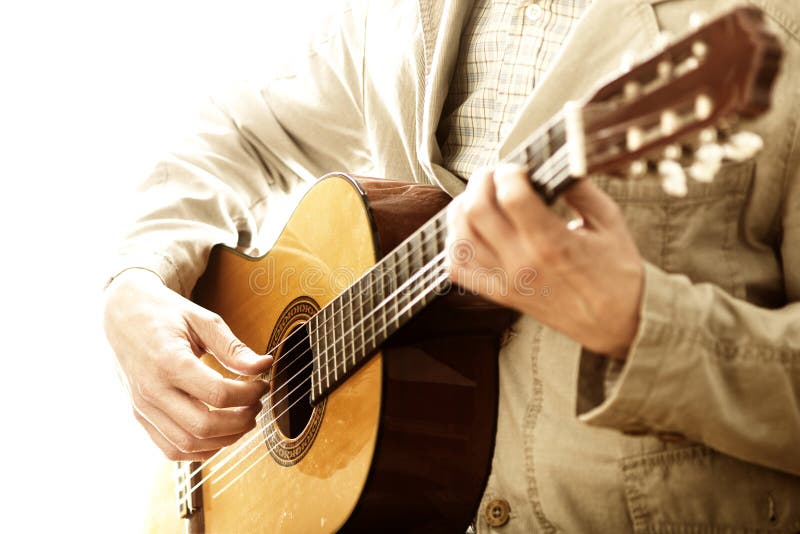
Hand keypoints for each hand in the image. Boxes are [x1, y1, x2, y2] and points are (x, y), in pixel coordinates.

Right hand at [103, 269, 272, 459]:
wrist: (123, 315)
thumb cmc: (165, 314)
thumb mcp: (203, 321)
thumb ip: (233, 348)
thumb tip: (264, 365)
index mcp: (168, 362)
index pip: (218, 394)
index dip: (249, 395)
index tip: (262, 385)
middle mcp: (152, 391)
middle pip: (203, 426)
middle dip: (240, 421)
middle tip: (256, 406)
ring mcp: (143, 408)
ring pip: (188, 444)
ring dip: (224, 439)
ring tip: (243, 419)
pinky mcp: (141, 416)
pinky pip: (171, 449)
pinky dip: (200, 450)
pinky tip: (219, 433)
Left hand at [446, 164, 643, 358]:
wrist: (615, 325)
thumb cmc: (616, 275)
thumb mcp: (610, 223)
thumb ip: (581, 190)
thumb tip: (556, 162)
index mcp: (553, 243)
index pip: (511, 197)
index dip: (508, 173)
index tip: (518, 167)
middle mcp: (523, 263)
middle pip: (476, 211)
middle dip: (480, 182)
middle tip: (494, 175)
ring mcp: (506, 281)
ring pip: (460, 237)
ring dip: (463, 208)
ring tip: (479, 197)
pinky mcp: (499, 295)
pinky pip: (458, 269)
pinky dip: (456, 244)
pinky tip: (470, 230)